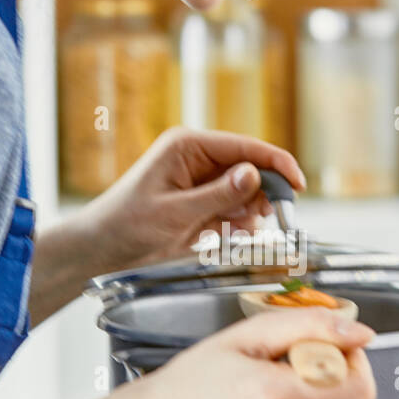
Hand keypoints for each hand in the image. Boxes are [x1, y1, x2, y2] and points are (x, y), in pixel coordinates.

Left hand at [77, 126, 306, 273]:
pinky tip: (232, 237)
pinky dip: (241, 225)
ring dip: (252, 212)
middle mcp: (198, 160)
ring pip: (247, 192)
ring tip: (239, 232)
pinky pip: (235, 211)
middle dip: (266, 193)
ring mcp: (202, 183)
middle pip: (251, 169)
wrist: (101, 251)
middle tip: (276, 217)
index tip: (297, 184)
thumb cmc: (126, 224)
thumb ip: (217, 195)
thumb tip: (255, 175)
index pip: (243, 147)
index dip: (275, 163)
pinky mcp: (203, 205)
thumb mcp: (173, 212)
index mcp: (188, 147)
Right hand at [130, 308, 376, 398]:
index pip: (358, 383)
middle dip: (333, 376)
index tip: (325, 349)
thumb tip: (359, 333)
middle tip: (291, 368)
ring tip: (278, 393)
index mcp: (273, 397)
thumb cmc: (193, 385)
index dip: (349, 358)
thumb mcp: (246, 336)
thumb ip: (309, 326)